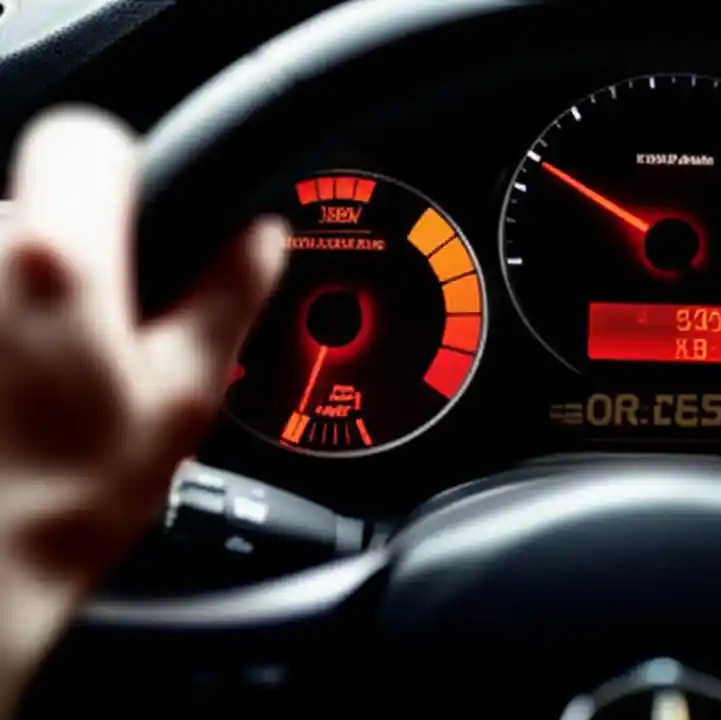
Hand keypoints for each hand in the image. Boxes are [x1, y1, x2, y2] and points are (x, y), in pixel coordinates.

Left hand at [0, 108, 284, 713]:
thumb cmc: (65, 506)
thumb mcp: (178, 400)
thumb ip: (226, 300)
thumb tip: (264, 240)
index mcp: (59, 262)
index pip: (84, 136)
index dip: (118, 168)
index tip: (129, 214)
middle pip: (25, 200)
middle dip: (57, 249)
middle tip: (78, 336)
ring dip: (5, 291)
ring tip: (19, 379)